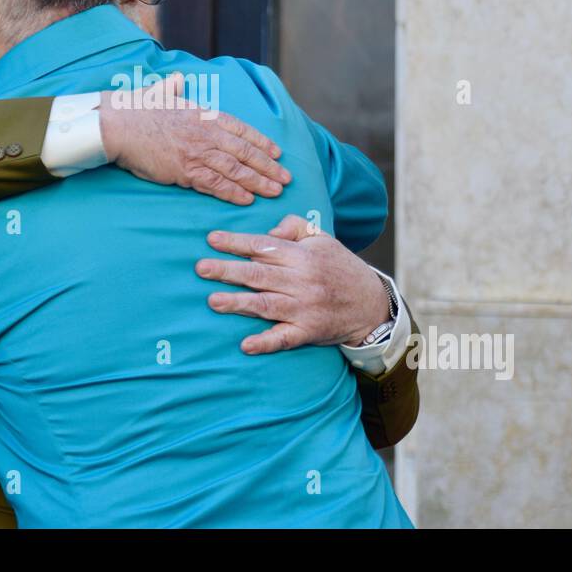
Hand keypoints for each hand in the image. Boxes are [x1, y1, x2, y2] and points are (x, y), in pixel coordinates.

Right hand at [100, 72, 290, 205]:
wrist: (117, 124)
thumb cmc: (136, 108)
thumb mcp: (160, 92)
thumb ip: (174, 87)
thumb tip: (177, 80)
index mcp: (204, 114)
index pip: (241, 129)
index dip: (262, 142)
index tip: (278, 153)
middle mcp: (205, 133)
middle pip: (245, 152)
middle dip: (269, 166)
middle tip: (286, 178)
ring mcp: (196, 152)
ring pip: (235, 170)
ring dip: (258, 182)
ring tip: (275, 191)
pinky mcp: (184, 171)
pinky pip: (215, 184)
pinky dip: (233, 192)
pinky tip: (247, 199)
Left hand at [197, 214, 390, 353]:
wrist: (371, 305)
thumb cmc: (341, 268)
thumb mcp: (323, 239)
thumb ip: (294, 226)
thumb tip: (268, 232)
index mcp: (303, 256)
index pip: (264, 246)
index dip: (236, 242)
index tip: (211, 239)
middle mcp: (302, 281)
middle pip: (258, 275)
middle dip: (227, 270)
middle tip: (200, 268)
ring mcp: (304, 309)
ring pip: (265, 305)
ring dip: (237, 303)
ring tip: (212, 300)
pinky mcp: (307, 332)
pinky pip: (284, 338)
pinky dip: (265, 342)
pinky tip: (246, 345)